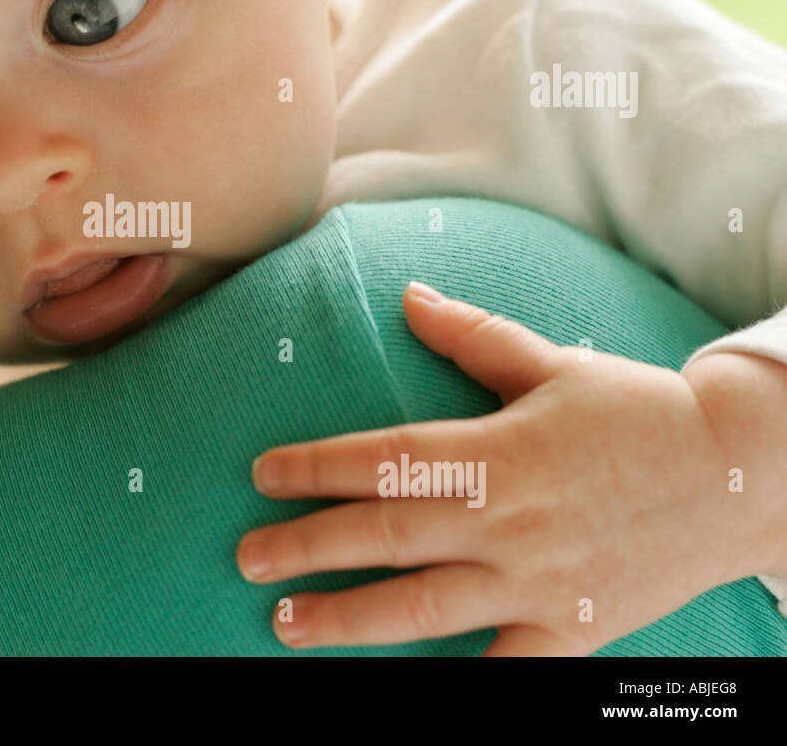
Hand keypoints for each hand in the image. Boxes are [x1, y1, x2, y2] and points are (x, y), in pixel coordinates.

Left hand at [236, 282, 786, 654]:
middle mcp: (509, 518)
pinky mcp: (571, 629)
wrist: (738, 474)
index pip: (385, 456)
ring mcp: (538, 581)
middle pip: (387, 533)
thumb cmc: (637, 412)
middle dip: (308, 546)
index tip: (263, 473)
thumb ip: (471, 336)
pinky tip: (397, 688)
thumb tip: (408, 296)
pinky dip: (457, 682)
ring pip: (424, 608)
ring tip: (285, 622)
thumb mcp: (552, 364)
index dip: (317, 465)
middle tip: (247, 555)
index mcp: (497, 449)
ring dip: (349, 617)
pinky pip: (503, 670)